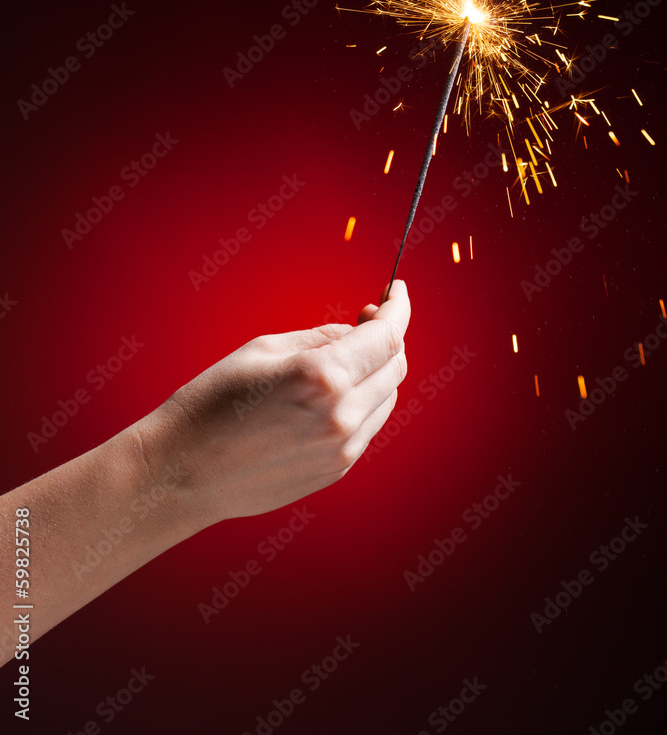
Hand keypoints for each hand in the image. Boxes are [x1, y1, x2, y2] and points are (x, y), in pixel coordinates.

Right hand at [143, 281, 409, 527]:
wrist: (183, 471)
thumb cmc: (213, 402)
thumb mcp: (265, 350)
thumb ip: (321, 338)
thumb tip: (358, 332)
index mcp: (323, 376)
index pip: (386, 336)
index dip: (398, 308)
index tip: (396, 292)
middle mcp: (342, 415)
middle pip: (395, 366)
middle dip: (387, 338)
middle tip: (364, 320)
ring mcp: (342, 448)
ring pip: (387, 398)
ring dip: (376, 372)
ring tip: (342, 360)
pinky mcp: (336, 469)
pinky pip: (367, 425)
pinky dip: (361, 402)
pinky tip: (329, 395)